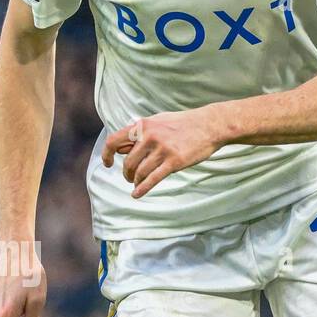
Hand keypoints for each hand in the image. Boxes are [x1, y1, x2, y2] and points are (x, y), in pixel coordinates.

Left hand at [102, 109, 223, 198]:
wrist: (210, 125)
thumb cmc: (183, 124)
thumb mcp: (158, 121)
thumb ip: (140, 133)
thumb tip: (121, 148)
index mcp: (143, 126)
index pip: (114, 141)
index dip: (107, 154)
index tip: (107, 163)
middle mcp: (149, 137)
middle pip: (128, 163)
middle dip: (127, 174)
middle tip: (130, 178)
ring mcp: (162, 150)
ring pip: (139, 173)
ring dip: (135, 181)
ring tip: (137, 183)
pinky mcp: (174, 162)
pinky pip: (152, 179)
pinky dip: (142, 189)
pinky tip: (136, 194)